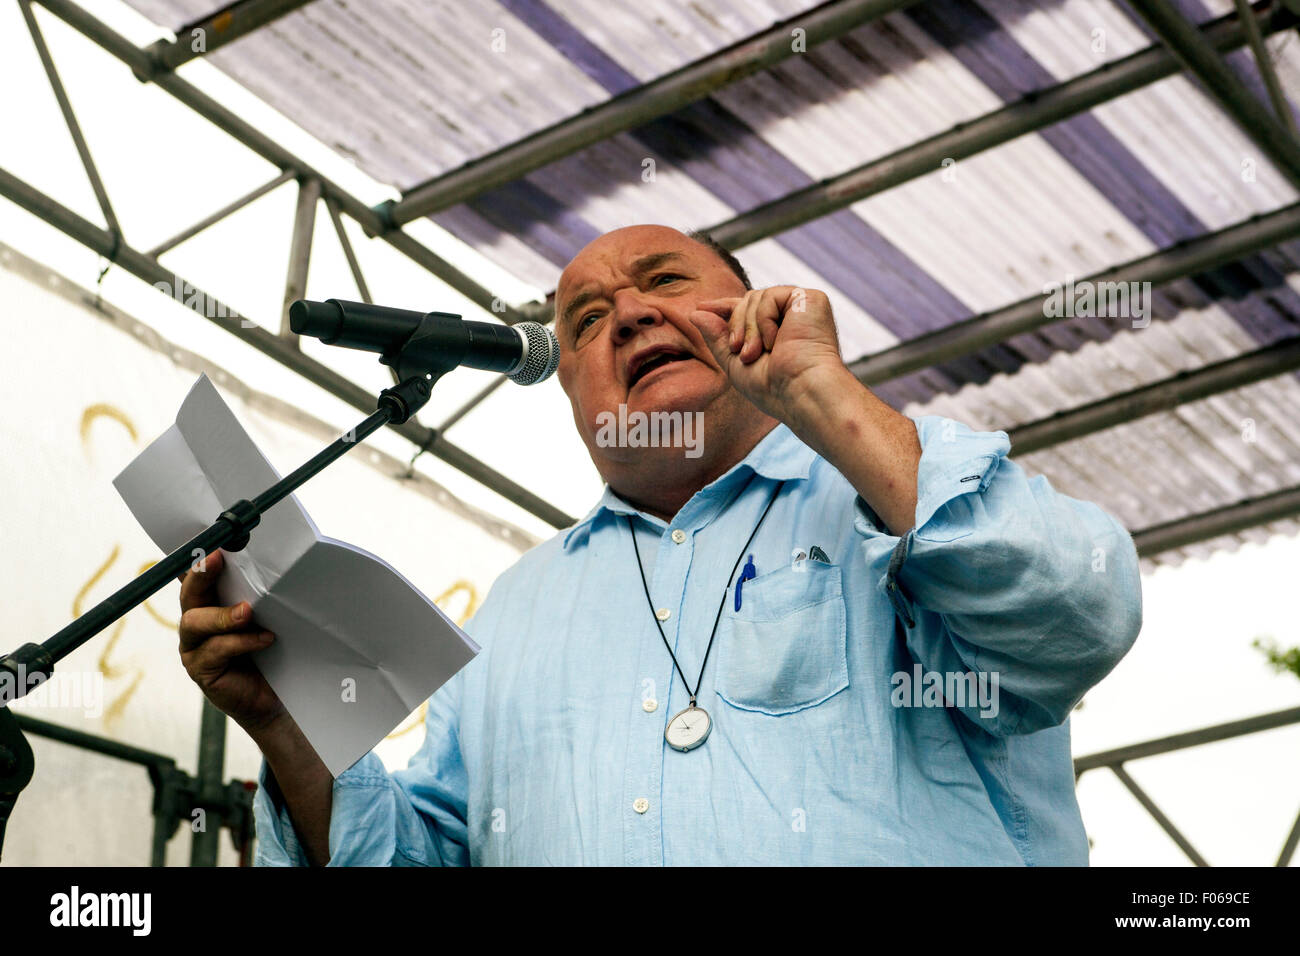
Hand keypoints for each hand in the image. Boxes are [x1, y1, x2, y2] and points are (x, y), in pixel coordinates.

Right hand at [177, 549, 286, 736]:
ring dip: (222, 615)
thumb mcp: (265, 617)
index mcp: (209, 603)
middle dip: (200, 575)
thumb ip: (259, 594)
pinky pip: (215, 650)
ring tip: (247, 611)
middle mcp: (195, 622)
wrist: (274, 696)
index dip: (198, 558)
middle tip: (216, 560)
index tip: (211, 542)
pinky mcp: (201, 670)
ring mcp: (194, 647)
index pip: (197, 575)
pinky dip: (240, 642)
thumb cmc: (269, 651)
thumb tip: (273, 563)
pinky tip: (264, 639)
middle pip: (188, 594)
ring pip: (195, 622)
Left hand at [688, 286, 844, 422]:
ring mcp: (801, 306)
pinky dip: (764, 320)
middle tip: (742, 354)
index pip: (747, 309)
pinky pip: (770, 296)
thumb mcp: (735, 364)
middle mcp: (791, 316)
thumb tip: (695, 313)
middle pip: (747, 301)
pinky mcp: (811, 298)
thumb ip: (716, 338)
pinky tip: (776, 341)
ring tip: (755, 353)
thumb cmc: (774, 388)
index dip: (724, 307)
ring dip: (748, 328)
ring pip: (755, 297)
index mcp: (778, 330)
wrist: (801, 391)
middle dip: (736, 326)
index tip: (700, 308)